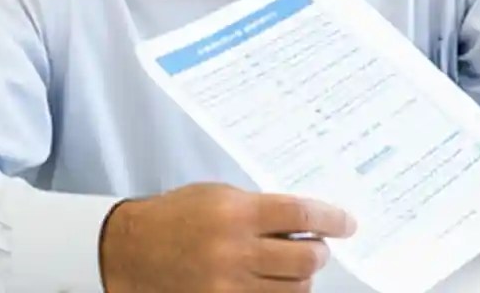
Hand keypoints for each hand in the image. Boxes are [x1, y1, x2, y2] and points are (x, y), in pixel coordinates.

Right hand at [99, 183, 356, 292]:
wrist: (131, 249)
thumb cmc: (178, 216)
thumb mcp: (220, 196)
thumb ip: (262, 208)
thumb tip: (308, 223)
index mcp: (237, 213)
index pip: (301, 215)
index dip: (332, 219)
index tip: (347, 223)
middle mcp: (235, 250)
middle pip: (305, 259)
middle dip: (319, 253)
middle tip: (316, 247)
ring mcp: (228, 285)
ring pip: (294, 289)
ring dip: (302, 277)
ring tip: (291, 266)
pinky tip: (274, 282)